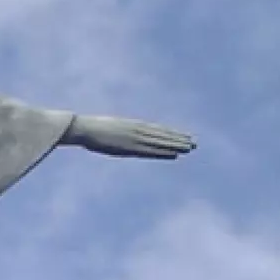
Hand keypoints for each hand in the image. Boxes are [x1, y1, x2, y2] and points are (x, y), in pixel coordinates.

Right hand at [63, 115, 195, 159]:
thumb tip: (121, 136)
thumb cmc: (92, 129)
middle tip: (195, 143)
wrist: (85, 127)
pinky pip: (152, 151)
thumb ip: (121, 133)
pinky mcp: (131, 146)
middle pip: (163, 135)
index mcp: (134, 125)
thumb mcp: (110, 129)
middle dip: (179, 139)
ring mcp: (135, 138)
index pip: (157, 129)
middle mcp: (138, 130)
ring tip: (191, 148)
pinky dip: (164, 152)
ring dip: (176, 145)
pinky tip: (176, 154)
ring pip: (161, 142)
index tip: (183, 136)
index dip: (171, 133)